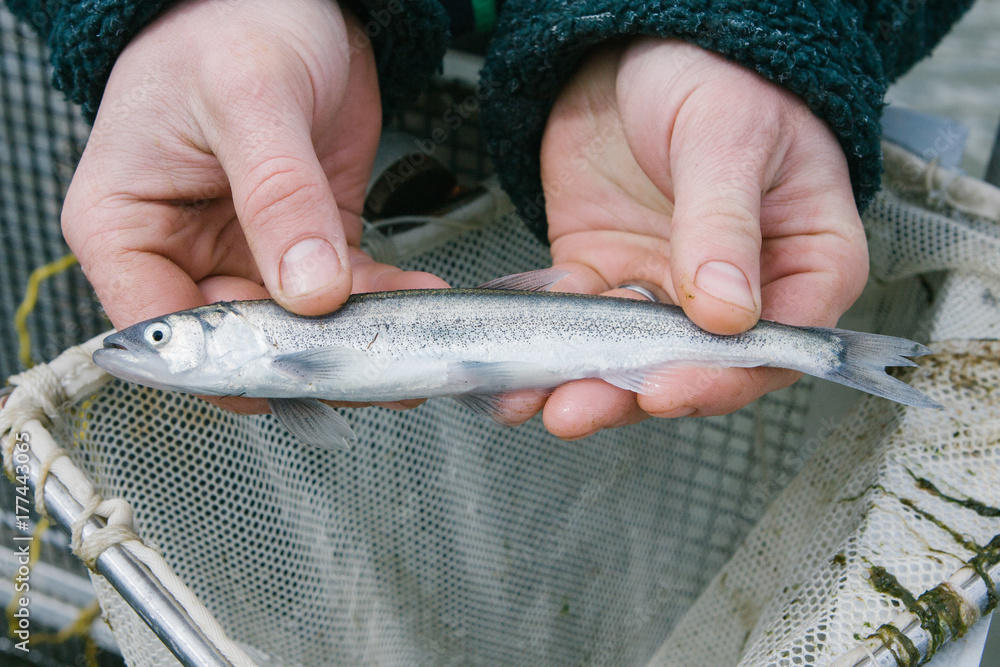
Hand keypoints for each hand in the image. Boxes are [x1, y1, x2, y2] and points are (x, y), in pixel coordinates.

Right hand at [63, 0, 444, 410]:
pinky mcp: (305, 244)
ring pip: (297, 328)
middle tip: (368, 363)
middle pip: (237, 339)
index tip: (294, 369)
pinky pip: (342, 290)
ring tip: (408, 345)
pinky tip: (417, 297)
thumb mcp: (248, 101)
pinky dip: (381, 300)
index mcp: (128, 225)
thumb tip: (308, 292)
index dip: (225, 362)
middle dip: (304, 357)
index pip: (163, 325)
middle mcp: (182, 252)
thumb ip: (276, 197)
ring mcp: (246, 253)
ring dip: (354, 340)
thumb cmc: (233, 23)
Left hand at [522, 38, 868, 437]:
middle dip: (641, 391)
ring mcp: (669, 287)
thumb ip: (725, 223)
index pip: (780, 342)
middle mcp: (741, 287)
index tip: (671, 385)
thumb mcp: (727, 136)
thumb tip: (724, 313)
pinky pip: (582, 323)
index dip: (725, 374)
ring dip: (591, 383)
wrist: (634, 49)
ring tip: (547, 401)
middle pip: (701, 366)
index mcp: (803, 258)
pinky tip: (523, 364)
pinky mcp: (609, 275)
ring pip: (637, 356)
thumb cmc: (713, 74)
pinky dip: (552, 346)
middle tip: (587, 406)